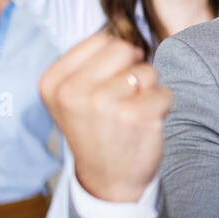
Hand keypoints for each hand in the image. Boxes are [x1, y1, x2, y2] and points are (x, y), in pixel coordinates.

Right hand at [38, 32, 169, 202]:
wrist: (107, 180)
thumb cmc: (95, 130)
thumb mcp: (73, 96)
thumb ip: (92, 63)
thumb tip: (128, 36)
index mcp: (54, 82)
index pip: (101, 41)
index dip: (114, 60)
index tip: (106, 86)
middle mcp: (74, 91)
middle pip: (125, 49)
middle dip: (132, 69)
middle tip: (123, 99)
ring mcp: (105, 104)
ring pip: (147, 71)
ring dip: (147, 91)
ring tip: (130, 114)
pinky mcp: (136, 116)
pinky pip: (164, 92)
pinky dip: (161, 106)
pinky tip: (144, 124)